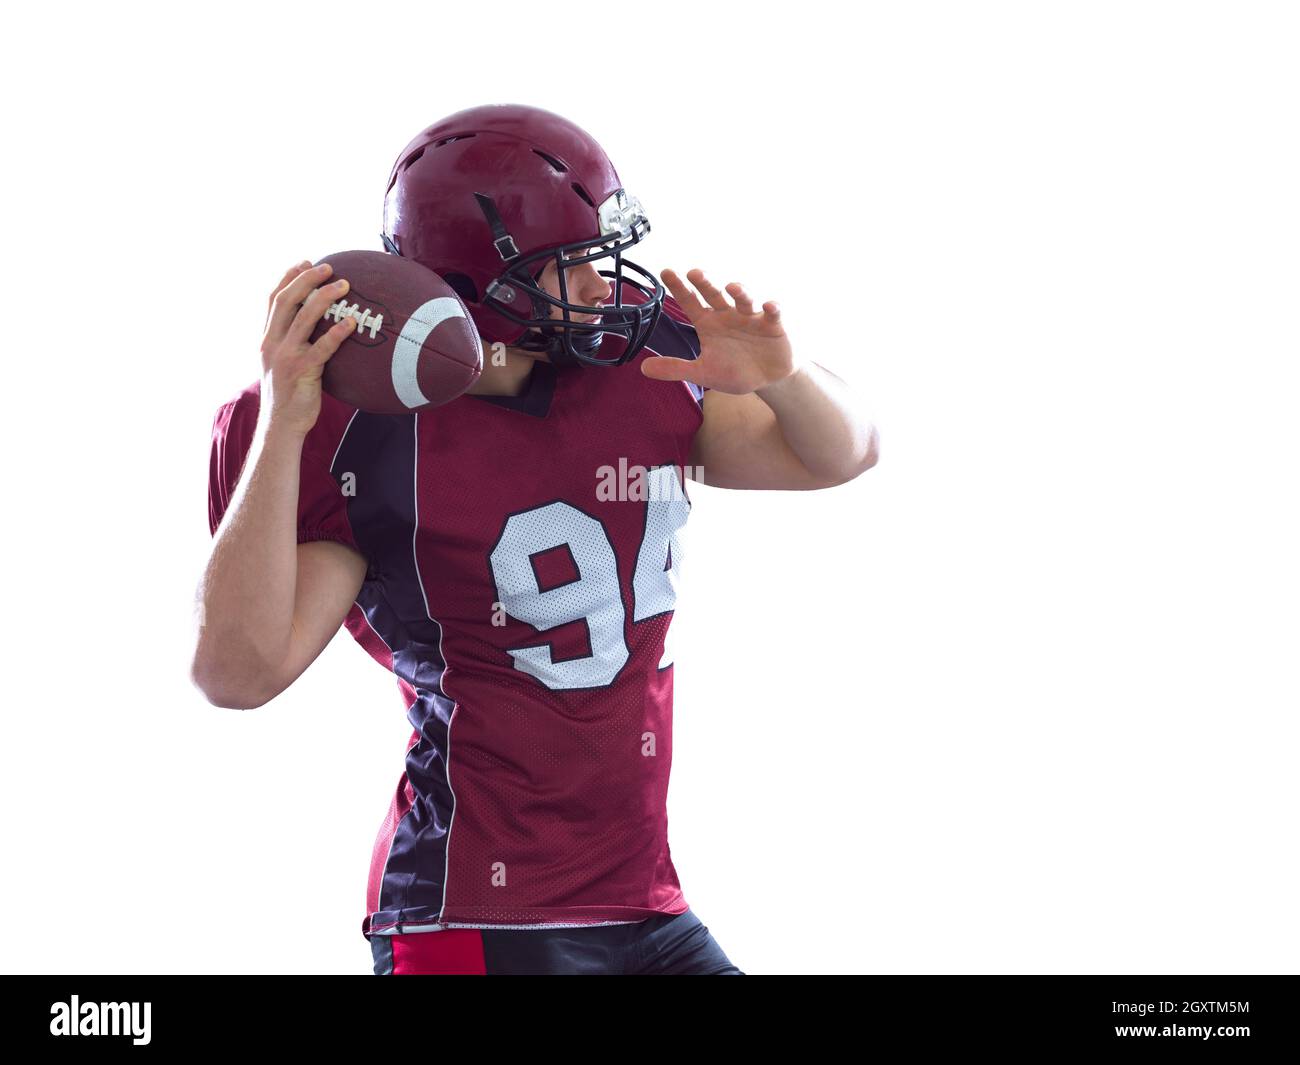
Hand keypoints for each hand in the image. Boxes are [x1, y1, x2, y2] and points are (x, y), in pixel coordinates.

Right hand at [259, 260, 356, 436]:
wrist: (281, 424)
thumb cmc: (289, 395)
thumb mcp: (282, 364)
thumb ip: (291, 343)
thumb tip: (314, 326)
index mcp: (266, 339)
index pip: (273, 300)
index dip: (288, 278)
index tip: (304, 262)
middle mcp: (272, 343)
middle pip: (286, 301)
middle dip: (306, 279)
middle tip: (328, 267)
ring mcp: (286, 356)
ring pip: (304, 318)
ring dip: (324, 298)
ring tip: (344, 285)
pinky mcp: (302, 371)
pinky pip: (322, 347)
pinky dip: (337, 332)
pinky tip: (352, 323)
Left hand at [640, 267, 798, 394]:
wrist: (766, 379)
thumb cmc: (734, 371)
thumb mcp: (703, 373)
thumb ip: (675, 368)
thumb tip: (643, 368)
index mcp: (709, 324)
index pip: (690, 302)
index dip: (678, 288)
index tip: (665, 272)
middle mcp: (727, 316)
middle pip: (714, 295)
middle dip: (705, 283)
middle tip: (694, 273)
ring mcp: (750, 318)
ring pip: (743, 300)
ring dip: (739, 292)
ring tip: (731, 288)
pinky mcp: (772, 325)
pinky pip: (772, 314)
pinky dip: (771, 309)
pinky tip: (768, 306)